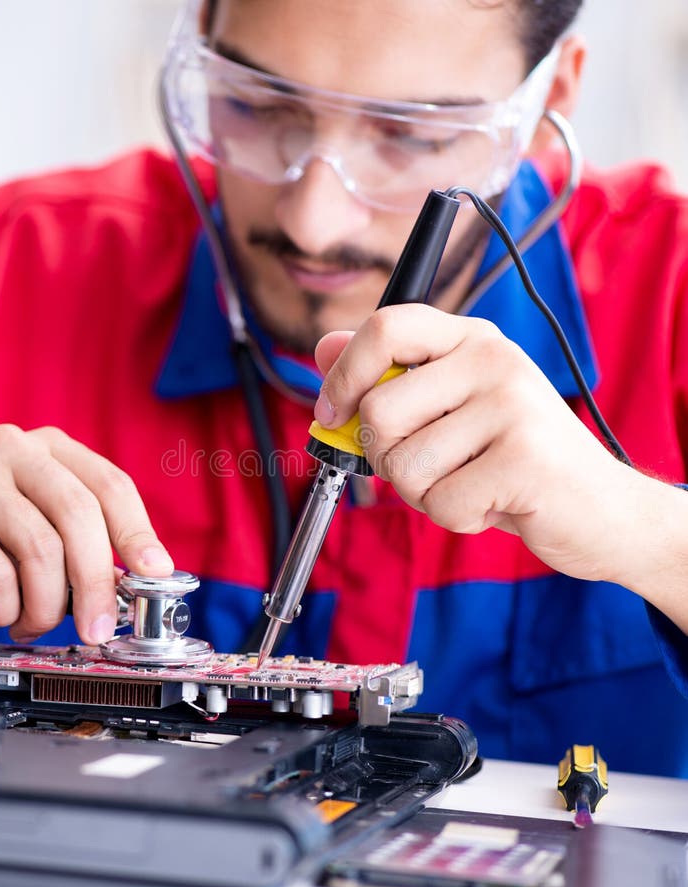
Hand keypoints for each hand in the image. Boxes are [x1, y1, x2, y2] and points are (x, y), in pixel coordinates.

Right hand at [0, 425, 173, 643]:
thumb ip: (81, 545)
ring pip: (41, 549)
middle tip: (97, 628)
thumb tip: (132, 583)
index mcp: (50, 448)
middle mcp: (15, 450)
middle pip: (80, 515)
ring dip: (45, 605)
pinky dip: (3, 608)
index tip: (155, 574)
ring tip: (30, 622)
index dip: (138, 533)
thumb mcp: (36, 529)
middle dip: (96, 582)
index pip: (111, 485)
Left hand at [313, 305, 639, 584]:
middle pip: (379, 410)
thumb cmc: (514, 461)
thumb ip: (390, 378)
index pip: (385, 325)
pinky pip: (440, 503)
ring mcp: (513, 404)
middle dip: (387, 458)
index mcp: (472, 339)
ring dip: (424, 494)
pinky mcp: (525, 457)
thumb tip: (324, 348)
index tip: (332, 411)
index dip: (344, 373)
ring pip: (403, 464)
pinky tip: (495, 503)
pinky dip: (457, 519)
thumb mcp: (452, 410)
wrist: (604, 509)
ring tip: (471, 484)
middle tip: (432, 467)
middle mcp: (493, 359)